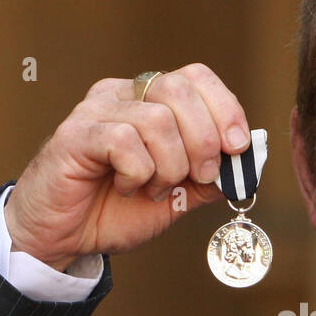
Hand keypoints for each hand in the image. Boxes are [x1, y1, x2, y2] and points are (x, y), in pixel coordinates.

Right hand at [6, 64, 251, 270]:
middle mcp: (122, 95)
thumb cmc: (116, 211)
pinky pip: (124, 142)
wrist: (64, 238)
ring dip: (169, 166)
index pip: (195, 77)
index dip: (224, 107)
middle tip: (197, 177)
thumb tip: (252, 160)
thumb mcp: (178, 196)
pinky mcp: (75, 135)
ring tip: (154, 189)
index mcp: (148, 100)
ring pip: (157, 120)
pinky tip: (125, 187)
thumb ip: (211, 177)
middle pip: (179, 90)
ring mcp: (96, 111)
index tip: (236, 147)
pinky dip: (138, 173)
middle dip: (203, 140)